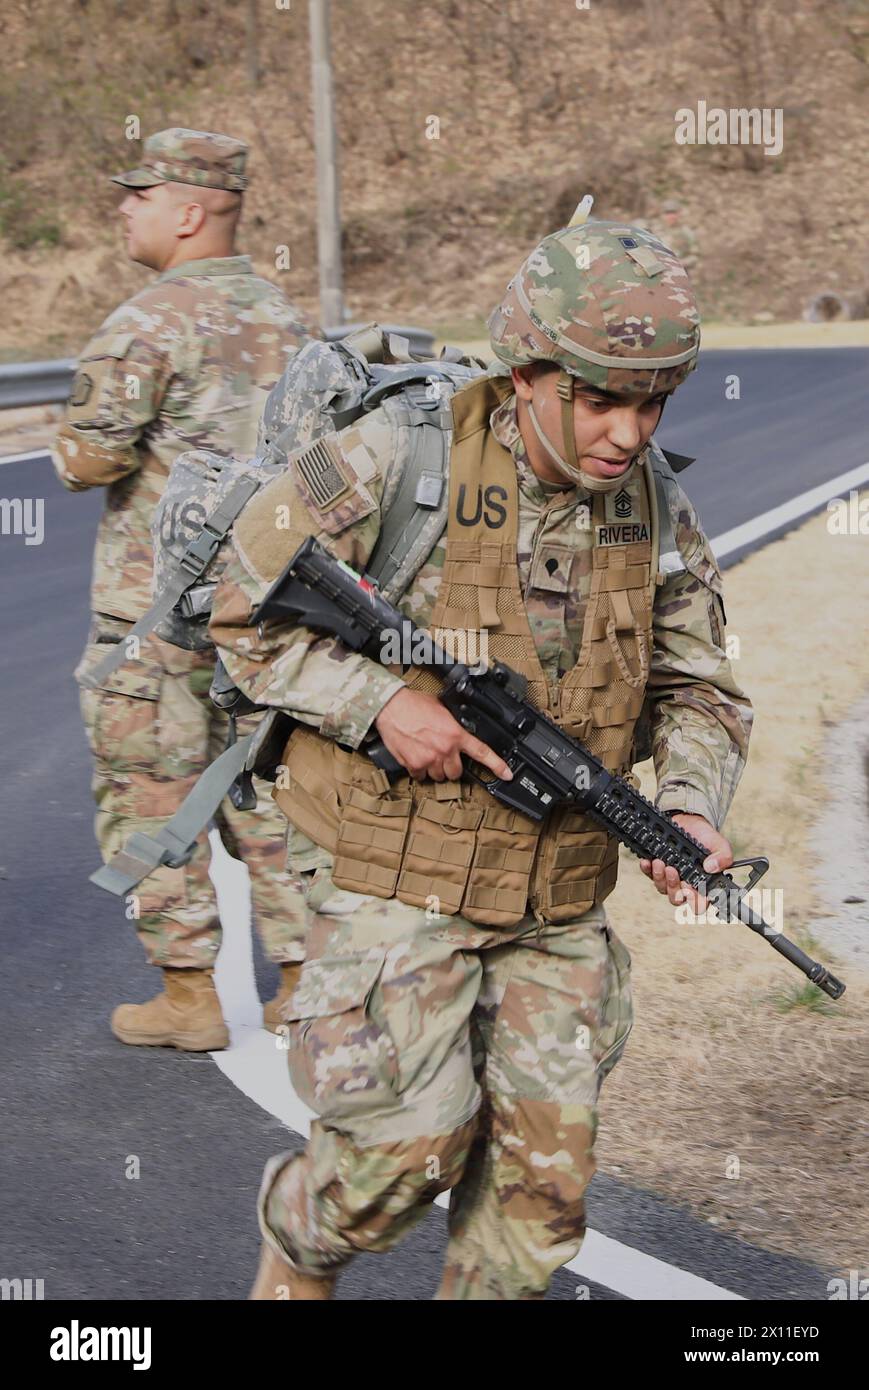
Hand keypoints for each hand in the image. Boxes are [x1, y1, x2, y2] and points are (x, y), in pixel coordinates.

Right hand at [374, 687, 512, 782]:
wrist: (391, 707)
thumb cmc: (413, 705)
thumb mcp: (442, 709)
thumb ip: (453, 723)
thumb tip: (457, 730)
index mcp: (455, 734)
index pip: (482, 752)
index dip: (497, 766)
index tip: (506, 774)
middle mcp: (445, 749)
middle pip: (456, 773)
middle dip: (451, 768)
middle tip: (443, 758)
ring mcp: (429, 759)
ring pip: (439, 777)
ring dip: (434, 769)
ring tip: (426, 755)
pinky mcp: (413, 765)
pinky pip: (420, 777)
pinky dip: (418, 770)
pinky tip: (415, 757)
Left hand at [639, 813, 732, 911]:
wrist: (689, 820)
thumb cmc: (705, 836)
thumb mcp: (719, 844)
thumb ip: (723, 857)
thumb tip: (712, 868)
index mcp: (703, 884)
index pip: (699, 904)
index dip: (694, 901)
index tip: (690, 886)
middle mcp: (686, 885)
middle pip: (677, 899)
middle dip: (673, 887)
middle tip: (672, 870)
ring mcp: (670, 878)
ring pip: (662, 889)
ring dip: (660, 878)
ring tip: (661, 862)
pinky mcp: (657, 869)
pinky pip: (649, 875)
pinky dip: (647, 870)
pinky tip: (648, 861)